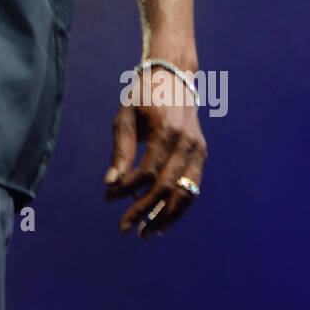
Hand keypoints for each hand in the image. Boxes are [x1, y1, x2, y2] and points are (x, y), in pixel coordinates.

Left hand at [103, 64, 206, 238]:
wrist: (173, 75)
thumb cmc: (142, 95)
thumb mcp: (125, 117)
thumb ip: (120, 151)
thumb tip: (109, 183)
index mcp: (166, 131)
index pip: (147, 172)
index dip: (127, 189)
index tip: (107, 198)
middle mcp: (187, 143)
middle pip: (166, 187)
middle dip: (144, 211)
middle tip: (124, 227)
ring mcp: (198, 149)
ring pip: (185, 194)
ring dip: (165, 217)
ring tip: (146, 234)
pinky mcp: (202, 154)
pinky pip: (193, 187)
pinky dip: (179, 207)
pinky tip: (163, 221)